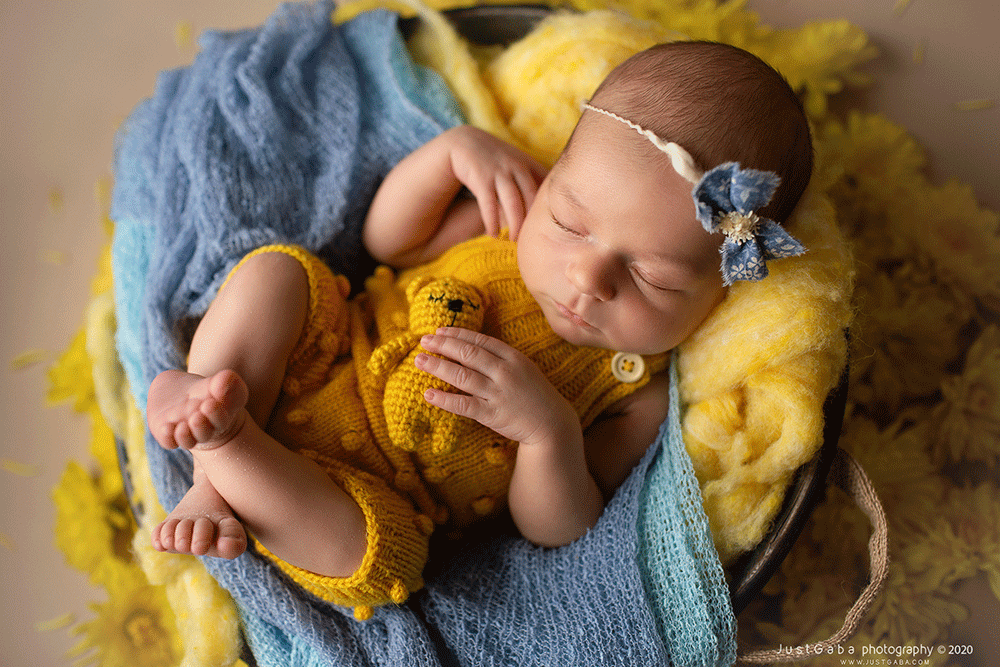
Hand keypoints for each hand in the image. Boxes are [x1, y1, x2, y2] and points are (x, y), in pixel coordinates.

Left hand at [414, 327, 578, 446]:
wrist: (552, 423)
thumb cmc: (534, 394)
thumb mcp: (523, 368)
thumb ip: (499, 358)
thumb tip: (469, 348)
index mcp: (512, 357)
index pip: (480, 340)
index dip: (457, 334)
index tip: (440, 331)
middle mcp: (504, 371)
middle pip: (467, 353)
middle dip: (443, 345)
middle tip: (424, 340)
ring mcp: (498, 392)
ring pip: (461, 375)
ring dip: (437, 366)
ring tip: (420, 360)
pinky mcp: (492, 413)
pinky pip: (463, 404)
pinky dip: (444, 399)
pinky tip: (428, 394)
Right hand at [446, 127, 546, 239]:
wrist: (463, 141)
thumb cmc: (493, 160)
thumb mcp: (515, 163)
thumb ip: (532, 178)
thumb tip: (549, 205)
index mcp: (527, 164)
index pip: (545, 186)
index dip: (551, 205)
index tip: (553, 225)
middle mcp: (516, 166)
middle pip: (531, 197)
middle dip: (532, 220)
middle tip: (532, 240)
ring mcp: (498, 171)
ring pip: (512, 202)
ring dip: (514, 223)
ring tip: (513, 239)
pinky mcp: (480, 177)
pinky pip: (489, 203)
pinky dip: (492, 220)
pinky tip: (492, 234)